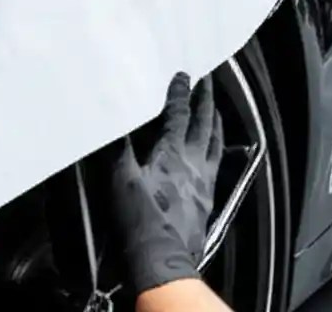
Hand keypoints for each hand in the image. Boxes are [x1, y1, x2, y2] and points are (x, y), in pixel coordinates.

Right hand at [111, 72, 223, 295]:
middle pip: (204, 124)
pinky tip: (214, 152)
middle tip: (209, 81)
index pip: (178, 114)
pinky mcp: (208, 198)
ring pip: (215, 144)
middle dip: (206, 100)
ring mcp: (204, 181)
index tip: (183, 74)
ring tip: (215, 111)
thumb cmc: (139, 218)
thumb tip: (114, 118)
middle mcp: (194, 162)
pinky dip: (217, 151)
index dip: (180, 92)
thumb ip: (119, 147)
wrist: (162, 258)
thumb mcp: (120, 179)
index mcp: (172, 153)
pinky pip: (216, 166)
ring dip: (216, 123)